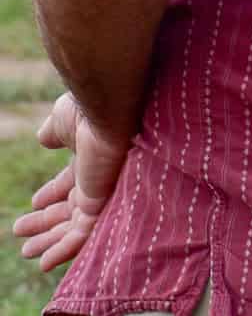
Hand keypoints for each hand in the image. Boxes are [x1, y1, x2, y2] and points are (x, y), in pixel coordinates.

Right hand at [13, 93, 130, 271]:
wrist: (107, 111)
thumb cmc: (88, 111)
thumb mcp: (63, 121)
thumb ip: (55, 133)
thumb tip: (45, 138)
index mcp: (90, 159)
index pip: (71, 184)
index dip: (52, 195)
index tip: (34, 203)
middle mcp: (98, 179)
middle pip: (70, 209)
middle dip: (46, 223)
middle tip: (21, 231)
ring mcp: (101, 193)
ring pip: (74, 227)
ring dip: (50, 242)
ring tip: (27, 252)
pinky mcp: (102, 204)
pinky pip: (84, 235)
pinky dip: (64, 251)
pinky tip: (44, 263)